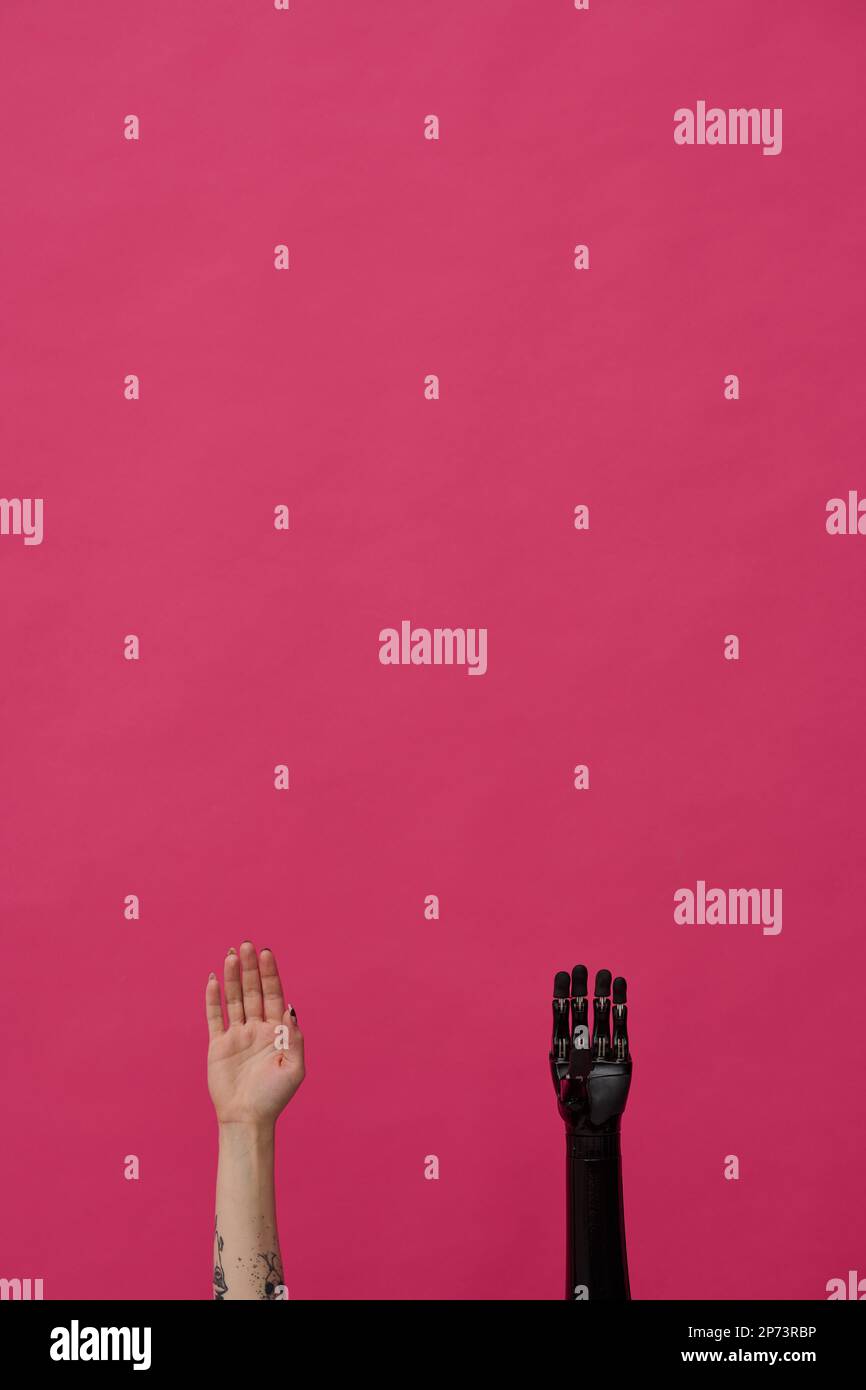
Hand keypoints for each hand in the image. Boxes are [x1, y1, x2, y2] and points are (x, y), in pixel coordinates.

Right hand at [206, 943, 304, 1127]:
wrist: (246, 1119)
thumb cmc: (274, 1097)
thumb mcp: (294, 1068)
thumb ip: (294, 1038)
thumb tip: (291, 1009)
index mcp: (277, 1031)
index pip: (274, 994)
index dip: (270, 974)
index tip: (266, 953)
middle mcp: (257, 1028)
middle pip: (253, 991)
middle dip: (251, 968)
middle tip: (247, 944)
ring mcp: (237, 1035)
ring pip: (234, 999)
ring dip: (232, 977)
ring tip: (231, 954)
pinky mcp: (219, 1045)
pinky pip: (215, 1017)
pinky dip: (213, 998)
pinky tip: (214, 979)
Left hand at [549, 965, 631, 1133]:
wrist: (596, 1124)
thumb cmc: (576, 1112)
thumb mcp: (569, 1100)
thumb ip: (571, 1087)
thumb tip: (573, 1075)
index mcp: (563, 1049)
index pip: (561, 1017)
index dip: (561, 995)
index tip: (562, 975)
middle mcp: (582, 1044)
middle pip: (581, 1011)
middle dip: (581, 989)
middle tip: (582, 967)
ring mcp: (601, 1048)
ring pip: (602, 1016)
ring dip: (603, 994)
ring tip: (606, 973)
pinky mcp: (620, 1056)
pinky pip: (621, 1030)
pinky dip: (621, 1011)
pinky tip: (621, 992)